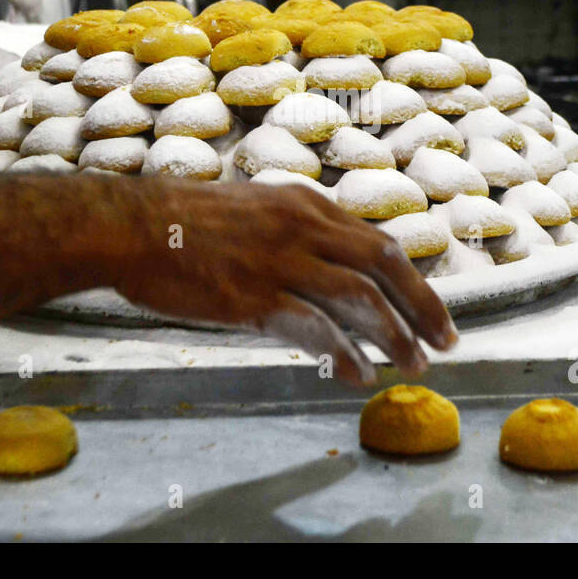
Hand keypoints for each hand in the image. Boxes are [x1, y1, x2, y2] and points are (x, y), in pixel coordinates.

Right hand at [109, 178, 457, 385]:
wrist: (131, 228)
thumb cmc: (183, 222)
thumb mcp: (254, 208)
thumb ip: (296, 230)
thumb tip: (330, 263)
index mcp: (304, 204)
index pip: (377, 242)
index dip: (413, 279)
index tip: (432, 308)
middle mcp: (302, 227)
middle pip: (384, 265)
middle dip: (423, 305)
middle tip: (446, 340)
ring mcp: (281, 261)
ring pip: (360, 298)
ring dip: (394, 334)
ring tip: (413, 364)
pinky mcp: (256, 297)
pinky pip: (317, 329)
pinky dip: (346, 353)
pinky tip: (359, 374)